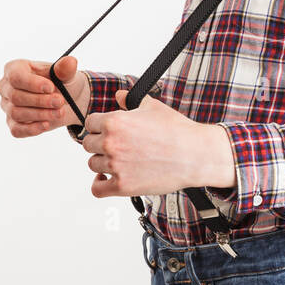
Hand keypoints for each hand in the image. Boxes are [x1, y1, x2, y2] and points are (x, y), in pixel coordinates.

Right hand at [0, 56, 89, 137]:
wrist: (66, 101)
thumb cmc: (61, 83)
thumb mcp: (65, 74)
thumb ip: (65, 69)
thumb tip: (70, 62)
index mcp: (14, 69)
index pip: (16, 77)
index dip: (33, 83)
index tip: (51, 87)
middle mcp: (6, 88)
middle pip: (16, 96)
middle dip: (40, 101)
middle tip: (60, 101)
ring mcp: (7, 106)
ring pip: (16, 113)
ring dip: (40, 114)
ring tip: (60, 112)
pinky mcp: (13, 123)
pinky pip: (17, 129)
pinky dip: (32, 129)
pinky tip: (47, 125)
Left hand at [81, 90, 234, 197]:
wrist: (196, 154)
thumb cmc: (178, 131)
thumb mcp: (153, 107)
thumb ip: (130, 100)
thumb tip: (119, 95)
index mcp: (115, 121)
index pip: (90, 123)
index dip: (100, 126)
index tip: (108, 131)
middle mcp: (111, 143)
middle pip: (88, 144)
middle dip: (100, 143)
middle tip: (116, 146)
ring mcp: (115, 166)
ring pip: (92, 164)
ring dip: (103, 162)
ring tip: (119, 161)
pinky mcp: (122, 186)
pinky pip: (97, 189)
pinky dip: (99, 184)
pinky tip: (105, 179)